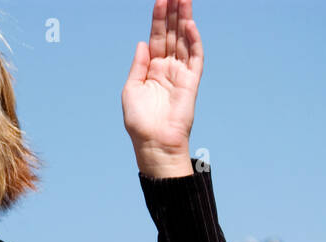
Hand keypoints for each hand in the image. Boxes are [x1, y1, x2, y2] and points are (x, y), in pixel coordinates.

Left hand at [122, 0, 201, 174]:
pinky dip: (193, 41)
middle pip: (172, 34)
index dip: (158, 18)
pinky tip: (189, 25)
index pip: (157, 37)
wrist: (154, 144)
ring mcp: (180, 74)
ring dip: (184, 20)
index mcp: (151, 69)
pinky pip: (194, 58)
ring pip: (184, 40)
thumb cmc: (140, 122)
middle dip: (173, 13)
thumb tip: (142, 43)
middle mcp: (167, 68)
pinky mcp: (191, 82)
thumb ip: (138, 65)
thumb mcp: (131, 89)